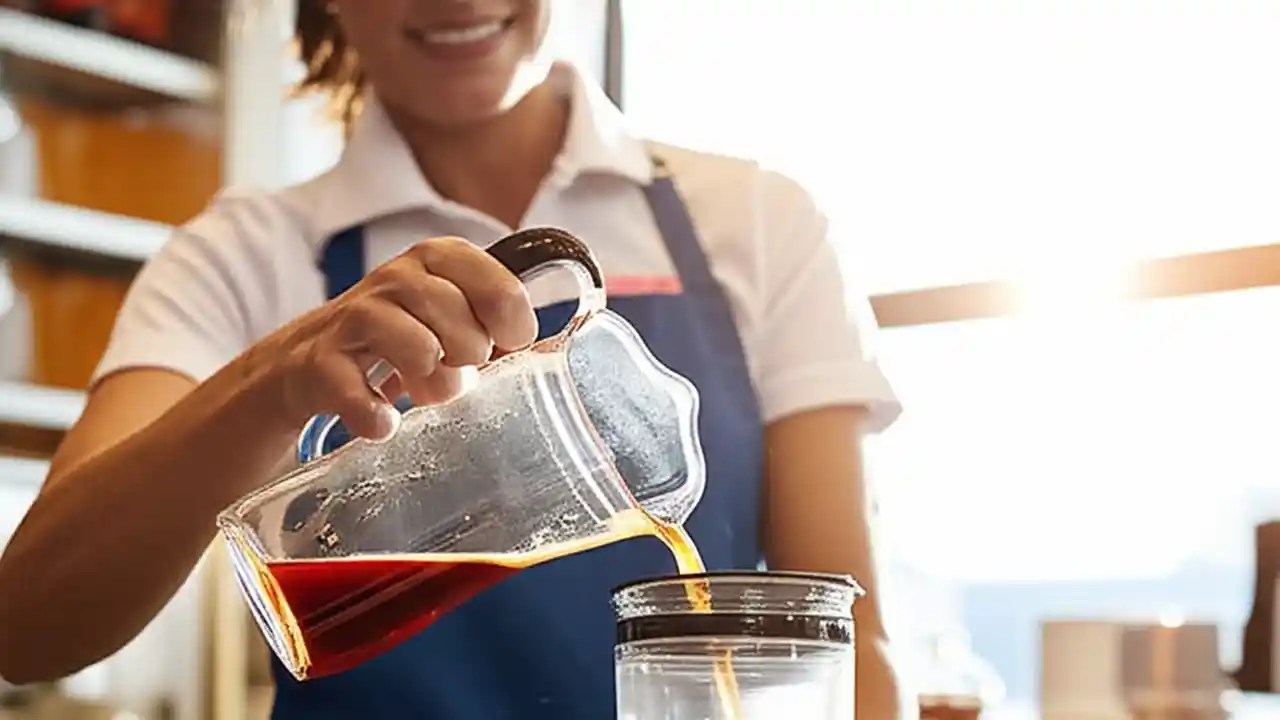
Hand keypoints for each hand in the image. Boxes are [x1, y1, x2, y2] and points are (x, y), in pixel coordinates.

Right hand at [249, 236, 536, 439]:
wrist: (305, 367)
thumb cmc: (395, 342)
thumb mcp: (447, 321)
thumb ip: (492, 328)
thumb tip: (537, 350)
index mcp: (432, 264)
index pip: (486, 275)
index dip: (508, 315)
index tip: (512, 342)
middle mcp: (391, 283)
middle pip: (446, 307)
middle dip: (467, 348)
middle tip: (463, 368)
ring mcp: (348, 323)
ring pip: (403, 338)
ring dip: (427, 373)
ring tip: (430, 392)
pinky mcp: (315, 367)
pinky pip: (346, 387)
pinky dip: (372, 413)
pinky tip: (384, 423)